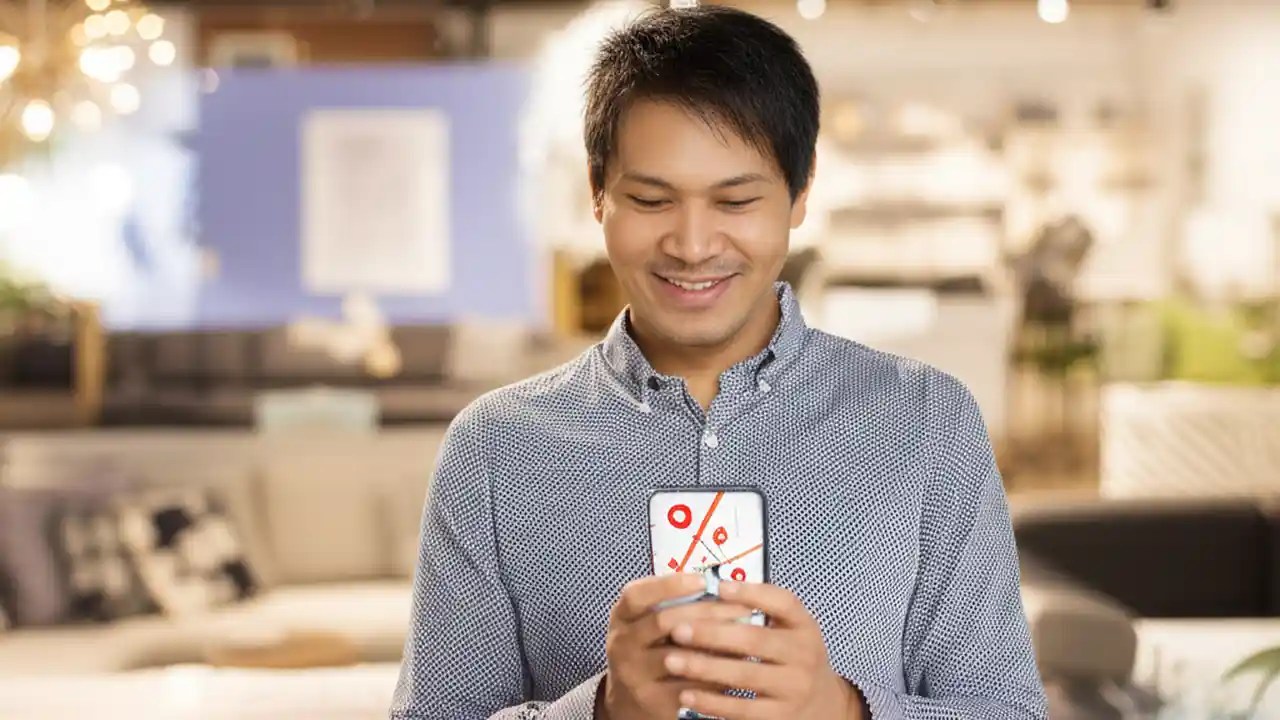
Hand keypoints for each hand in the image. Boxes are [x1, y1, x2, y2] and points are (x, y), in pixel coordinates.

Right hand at [598, 574, 759, 719]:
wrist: (633, 697)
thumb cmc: (652, 647)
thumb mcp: (649, 621)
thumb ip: (675, 603)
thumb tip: (723, 586)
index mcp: (622, 617)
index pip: (637, 595)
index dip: (669, 585)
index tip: (704, 579)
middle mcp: (621, 644)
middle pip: (663, 621)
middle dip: (706, 611)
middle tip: (743, 608)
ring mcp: (635, 675)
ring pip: (680, 656)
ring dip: (716, 644)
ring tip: (746, 634)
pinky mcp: (654, 701)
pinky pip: (691, 685)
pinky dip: (716, 672)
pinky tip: (738, 663)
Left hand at [661, 581, 867, 719]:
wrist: (822, 706)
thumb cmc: (792, 658)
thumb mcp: (791, 630)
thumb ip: (764, 610)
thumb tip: (715, 587)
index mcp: (805, 627)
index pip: (783, 602)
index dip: (751, 592)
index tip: (718, 586)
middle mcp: (804, 656)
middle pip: (755, 640)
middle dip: (712, 634)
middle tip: (677, 629)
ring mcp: (793, 689)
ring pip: (744, 675)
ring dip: (704, 667)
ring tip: (672, 660)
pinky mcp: (779, 718)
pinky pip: (741, 709)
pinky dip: (711, 702)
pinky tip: (686, 694)